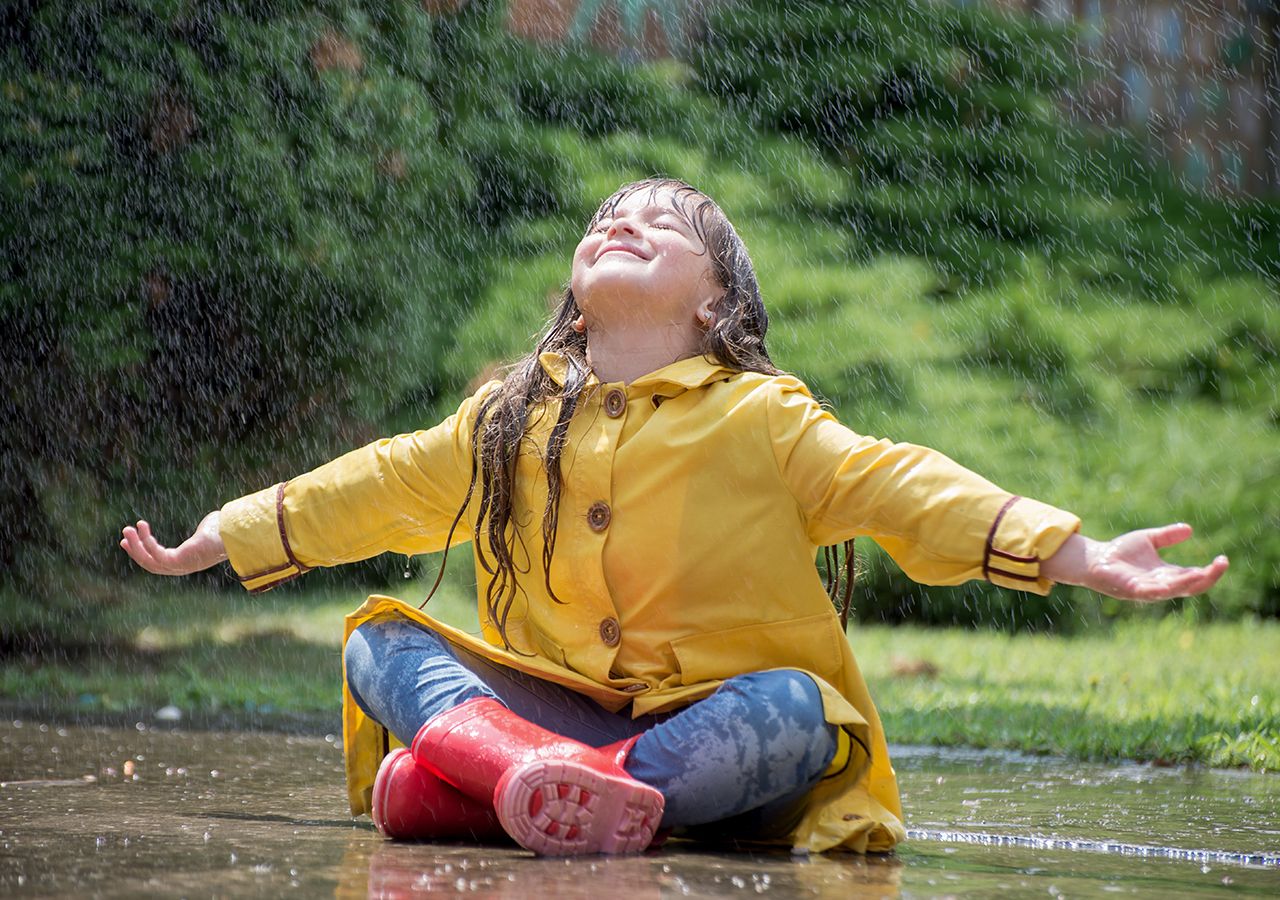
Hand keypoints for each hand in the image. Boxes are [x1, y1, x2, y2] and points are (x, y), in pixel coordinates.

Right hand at [120, 512, 227, 575]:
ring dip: (136, 545)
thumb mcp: (210, 530)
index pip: (159, 560)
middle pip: (150, 563)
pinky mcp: (179, 561)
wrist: (233, 534)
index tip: (129, 541)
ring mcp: (180, 566)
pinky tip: (142, 527)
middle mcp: (181, 567)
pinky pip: (156, 553)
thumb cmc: (224, 531)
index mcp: (186, 560)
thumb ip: (204, 529)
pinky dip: (147, 540)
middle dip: (135, 549)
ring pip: (150, 560)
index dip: (143, 551)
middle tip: (124, 534)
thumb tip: (210, 521)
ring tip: (127, 529)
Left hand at [1044, 524, 1228, 602]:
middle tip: (1221, 564)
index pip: (1195, 576)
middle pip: (1191, 586)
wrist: (1093, 559)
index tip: (1223, 559)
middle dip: (1208, 577)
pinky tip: (1171, 583)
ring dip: (1190, 582)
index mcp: (1167, 574)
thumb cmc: (1120, 552)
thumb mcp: (1148, 539)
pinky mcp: (1132, 589)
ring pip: (1174, 590)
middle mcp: (1161, 584)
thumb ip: (1167, 536)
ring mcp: (1148, 589)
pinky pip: (1150, 591)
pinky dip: (1161, 589)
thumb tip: (1190, 529)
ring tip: (1204, 572)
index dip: (1210, 570)